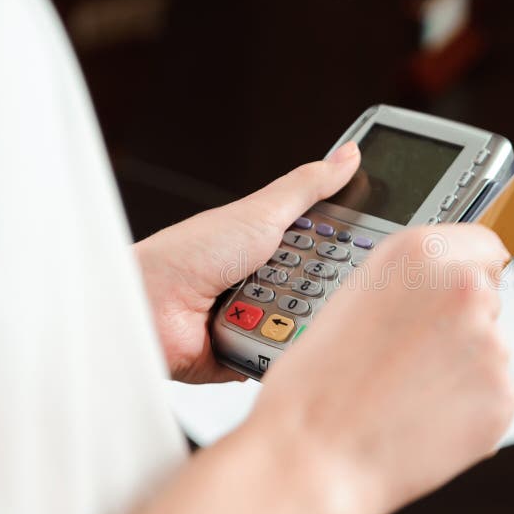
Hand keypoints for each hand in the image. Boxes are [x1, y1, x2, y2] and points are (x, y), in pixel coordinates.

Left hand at [134, 142, 360, 382]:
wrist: (148, 304)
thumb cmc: (190, 253)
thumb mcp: (261, 211)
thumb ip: (308, 186)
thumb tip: (347, 155)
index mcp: (273, 245)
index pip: (328, 249)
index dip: (347, 253)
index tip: (364, 254)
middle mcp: (268, 281)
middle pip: (323, 290)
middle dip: (321, 290)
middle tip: (301, 280)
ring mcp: (258, 318)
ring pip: (306, 327)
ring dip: (294, 321)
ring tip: (268, 306)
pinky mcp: (248, 354)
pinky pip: (281, 359)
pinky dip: (275, 351)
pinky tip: (264, 335)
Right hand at [244, 224, 513, 513]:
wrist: (315, 456)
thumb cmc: (318, 386)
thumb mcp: (353, 299)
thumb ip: (409, 282)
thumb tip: (437, 288)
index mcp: (421, 253)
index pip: (483, 245)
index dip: (467, 272)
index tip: (456, 291)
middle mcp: (464, 288)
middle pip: (485, 298)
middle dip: (459, 323)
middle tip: (413, 354)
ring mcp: (490, 343)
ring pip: (488, 349)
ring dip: (461, 367)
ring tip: (407, 390)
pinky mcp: (503, 396)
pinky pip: (492, 394)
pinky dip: (467, 406)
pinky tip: (423, 414)